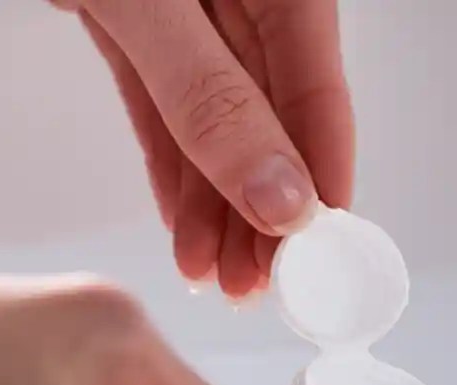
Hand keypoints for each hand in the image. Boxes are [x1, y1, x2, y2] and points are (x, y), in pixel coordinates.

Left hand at [51, 0, 354, 298]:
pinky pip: (161, 102)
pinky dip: (171, 164)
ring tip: (209, 274)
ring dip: (213, 203)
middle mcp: (245, 0)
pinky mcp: (135, 17)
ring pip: (213, 122)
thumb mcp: (149, 6)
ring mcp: (190, 9)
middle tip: (254, 283)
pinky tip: (182, 226)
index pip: (318, 93)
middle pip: (271, 119)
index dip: (321, 178)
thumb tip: (280, 197)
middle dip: (261, 209)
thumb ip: (210, 94)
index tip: (315, 253)